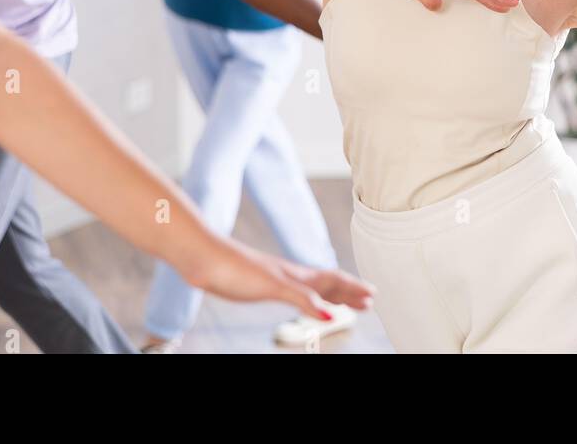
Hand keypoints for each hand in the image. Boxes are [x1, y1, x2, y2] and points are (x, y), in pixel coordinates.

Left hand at [199, 242, 373, 319]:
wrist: (203, 259)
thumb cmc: (235, 267)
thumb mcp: (275, 285)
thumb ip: (303, 299)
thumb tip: (331, 316)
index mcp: (297, 274)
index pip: (334, 281)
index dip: (353, 288)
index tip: (373, 294)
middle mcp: (290, 275)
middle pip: (327, 284)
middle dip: (348, 293)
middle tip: (367, 302)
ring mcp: (276, 279)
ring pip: (312, 288)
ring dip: (330, 296)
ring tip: (342, 303)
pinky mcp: (260, 285)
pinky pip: (295, 293)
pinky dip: (307, 299)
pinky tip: (301, 301)